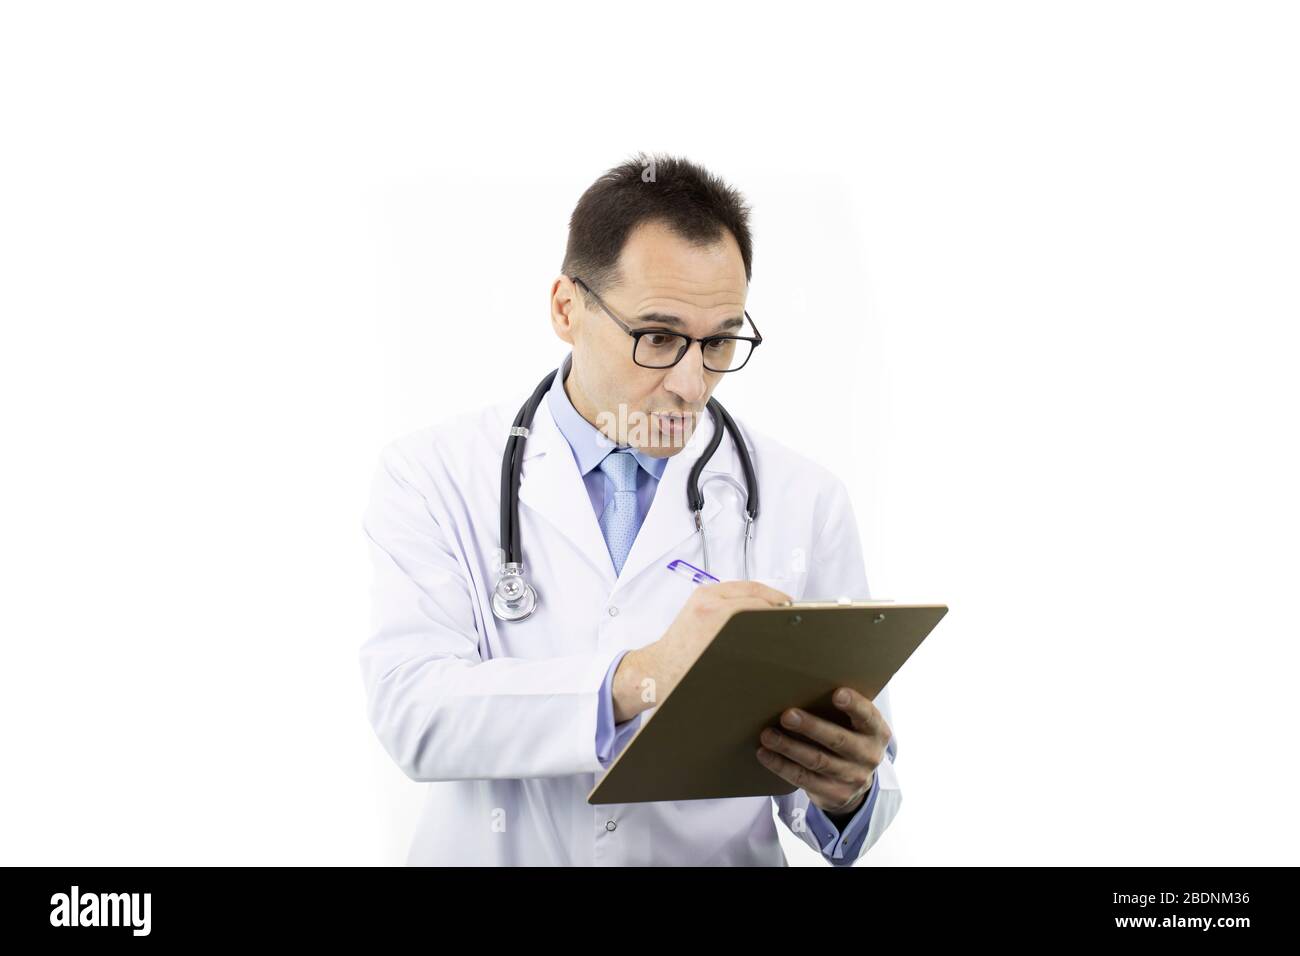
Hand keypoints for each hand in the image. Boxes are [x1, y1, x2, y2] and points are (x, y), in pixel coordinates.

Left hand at [613, 580, 791, 721]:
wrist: (657, 670)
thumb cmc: (684, 675)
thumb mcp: (722, 669)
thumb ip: (748, 654)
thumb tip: (774, 645)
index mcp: (712, 617)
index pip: (757, 605)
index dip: (779, 611)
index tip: (794, 618)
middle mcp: (707, 602)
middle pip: (754, 591)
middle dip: (776, 601)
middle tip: (792, 613)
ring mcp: (703, 596)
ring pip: (745, 587)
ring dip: (764, 596)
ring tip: (779, 610)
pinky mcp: (700, 596)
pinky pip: (733, 589)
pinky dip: (749, 596)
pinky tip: (759, 609)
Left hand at [755, 686, 888, 817]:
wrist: (856, 783)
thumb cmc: (849, 738)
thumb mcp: (855, 725)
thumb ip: (841, 710)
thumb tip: (800, 687)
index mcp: (876, 732)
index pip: (867, 716)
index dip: (854, 705)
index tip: (837, 694)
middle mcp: (869, 755)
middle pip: (838, 740)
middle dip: (811, 727)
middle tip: (787, 715)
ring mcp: (853, 778)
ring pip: (817, 761)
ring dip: (789, 747)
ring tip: (767, 735)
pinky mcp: (835, 794)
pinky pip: (804, 779)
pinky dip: (781, 766)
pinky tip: (765, 754)